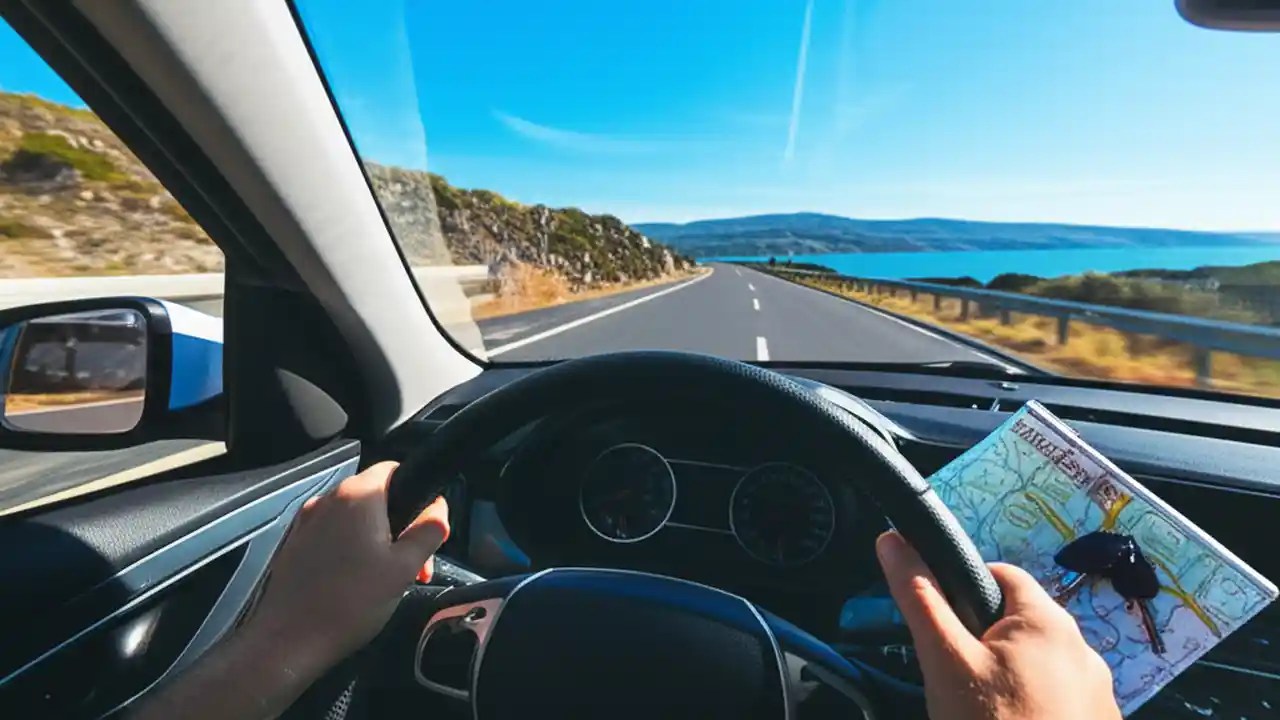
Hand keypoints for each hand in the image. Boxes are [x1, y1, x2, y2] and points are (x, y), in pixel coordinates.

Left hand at [132, 462, 448, 719]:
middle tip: (413, 565)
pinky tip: (355, 581)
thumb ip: (429, 530)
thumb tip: (439, 508)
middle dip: (400, 524)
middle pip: (375, 496)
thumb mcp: (405, 567)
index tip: (426, 528)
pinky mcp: (294, 543)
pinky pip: (333, 533)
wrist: (289, 639)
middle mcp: (328, 499)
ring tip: (385, 578)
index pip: (394, 469)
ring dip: (376, 539)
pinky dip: (350, 548)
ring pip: (354, 518)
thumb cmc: (352, 602)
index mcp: (357, 496)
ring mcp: (306, 520)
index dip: (417, 493)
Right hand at [875, 531, 1120, 719]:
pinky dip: (1034, 710)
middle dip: (984, 643)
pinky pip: (1060, 703)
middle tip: (955, 680)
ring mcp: (1099, 695)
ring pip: (1039, 667)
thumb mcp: (943, 659)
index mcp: (1049, 620)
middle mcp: (1085, 649)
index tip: (943, 631)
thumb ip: (919, 596)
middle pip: (1019, 625)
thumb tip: (892, 539)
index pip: (999, 575)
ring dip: (1010, 679)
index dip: (962, 593)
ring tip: (981, 714)